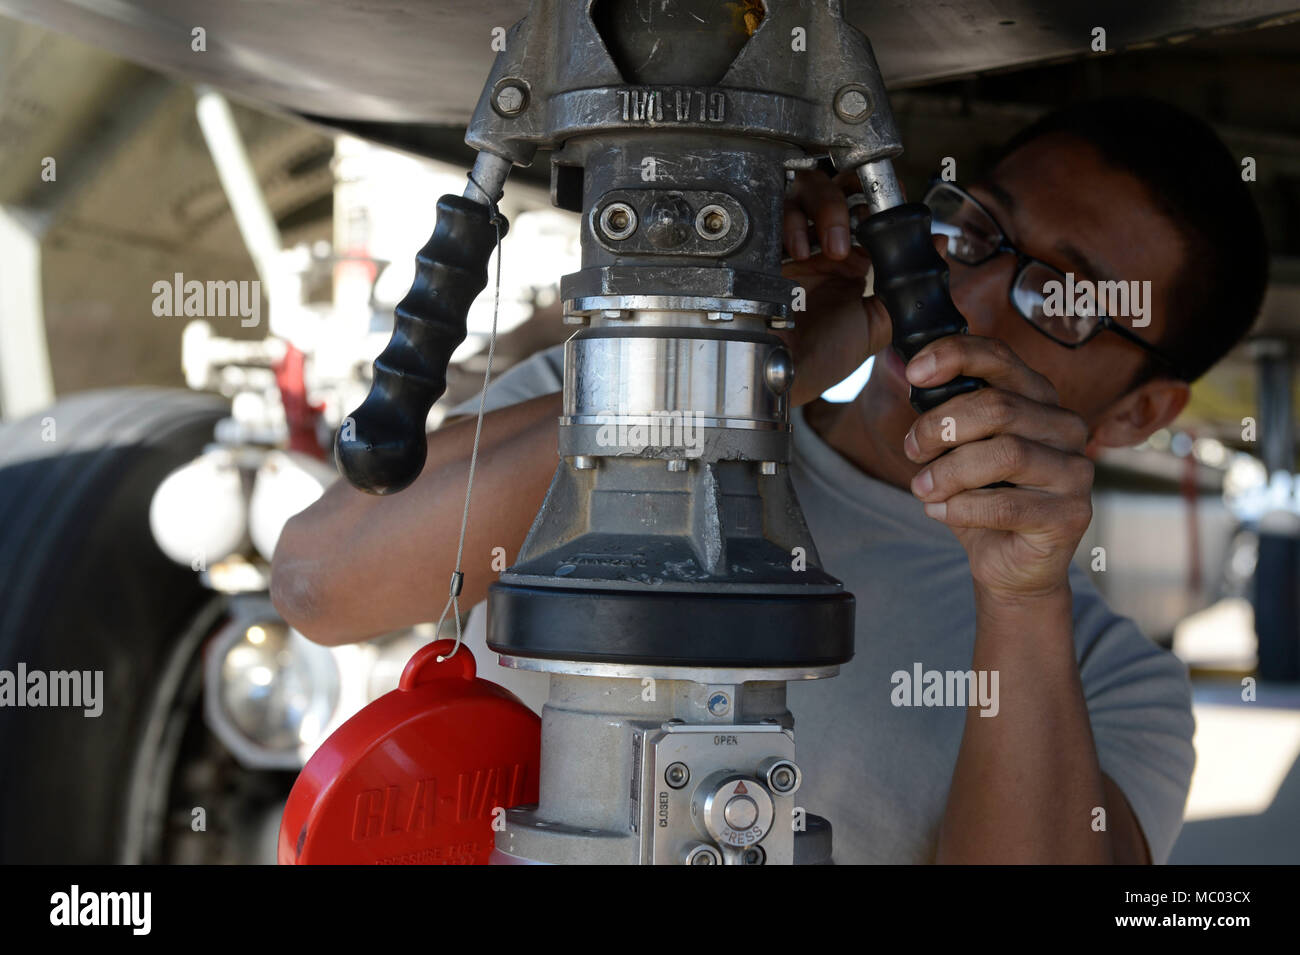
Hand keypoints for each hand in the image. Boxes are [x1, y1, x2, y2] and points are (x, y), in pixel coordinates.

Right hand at [778, 169, 889, 404]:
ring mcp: (791, 242)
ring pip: (808, 187)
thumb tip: (940, 244)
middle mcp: (820, 247)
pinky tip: (801, 252)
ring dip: (828, 209)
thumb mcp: (875, 327)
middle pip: (837, 187)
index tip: (895, 210)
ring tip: (834, 250)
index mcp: (849, 263)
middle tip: (864, 215)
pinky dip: (793, 221)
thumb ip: (906, 290)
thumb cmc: (822, 359)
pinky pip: (776, 208)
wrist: (778, 375)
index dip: (882, 203)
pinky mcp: (764, 245)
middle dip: (853, 194)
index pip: (869, 211)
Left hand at [901, 335, 1093, 601]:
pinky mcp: (1071, 514)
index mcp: (1038, 399)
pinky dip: (961, 509)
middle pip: (997, 408)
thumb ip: (943, 411)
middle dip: (940, 427)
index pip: (1000, 358)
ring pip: (1004, 454)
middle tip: (912, 450)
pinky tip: (939, 513)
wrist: (1009, 564)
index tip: (914, 373)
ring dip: (948, 472)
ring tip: (922, 488)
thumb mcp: (957, 448)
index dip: (956, 356)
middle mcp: (1066, 427)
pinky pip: (1007, 505)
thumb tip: (901, 369)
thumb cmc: (981, 497)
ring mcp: (1076, 470)